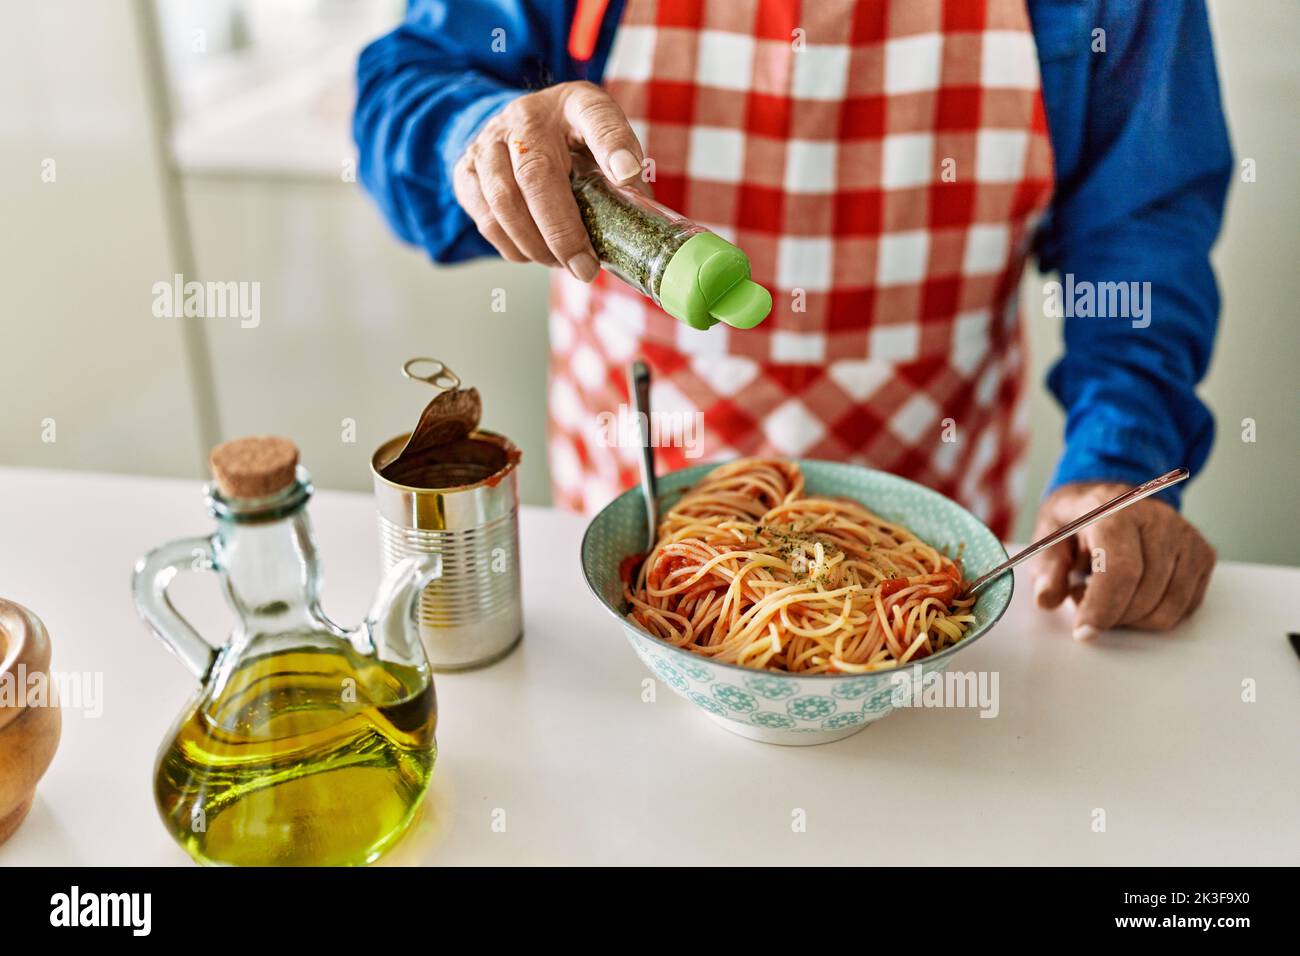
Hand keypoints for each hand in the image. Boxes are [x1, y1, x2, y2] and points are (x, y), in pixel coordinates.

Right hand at [452, 81, 644, 280]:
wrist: (515, 124)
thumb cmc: (569, 139)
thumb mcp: (602, 140)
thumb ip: (623, 169)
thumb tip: (643, 217)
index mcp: (573, 104)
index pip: (596, 116)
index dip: (612, 145)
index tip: (627, 174)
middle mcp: (525, 117)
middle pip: (536, 175)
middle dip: (562, 232)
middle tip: (584, 268)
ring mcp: (488, 142)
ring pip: (503, 201)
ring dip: (534, 245)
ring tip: (560, 264)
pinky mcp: (465, 169)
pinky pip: (484, 217)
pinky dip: (511, 246)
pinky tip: (533, 254)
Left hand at [1032, 482, 1215, 639]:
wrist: (1111, 494)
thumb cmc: (1077, 518)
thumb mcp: (1049, 534)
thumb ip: (1047, 567)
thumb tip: (1046, 598)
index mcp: (1115, 510)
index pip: (1120, 569)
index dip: (1102, 608)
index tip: (1083, 631)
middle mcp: (1158, 520)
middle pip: (1144, 594)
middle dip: (1112, 616)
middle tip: (1085, 601)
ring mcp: (1186, 537)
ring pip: (1168, 608)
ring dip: (1132, 618)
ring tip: (1106, 594)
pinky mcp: (1203, 554)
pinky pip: (1184, 607)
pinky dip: (1154, 613)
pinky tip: (1132, 592)